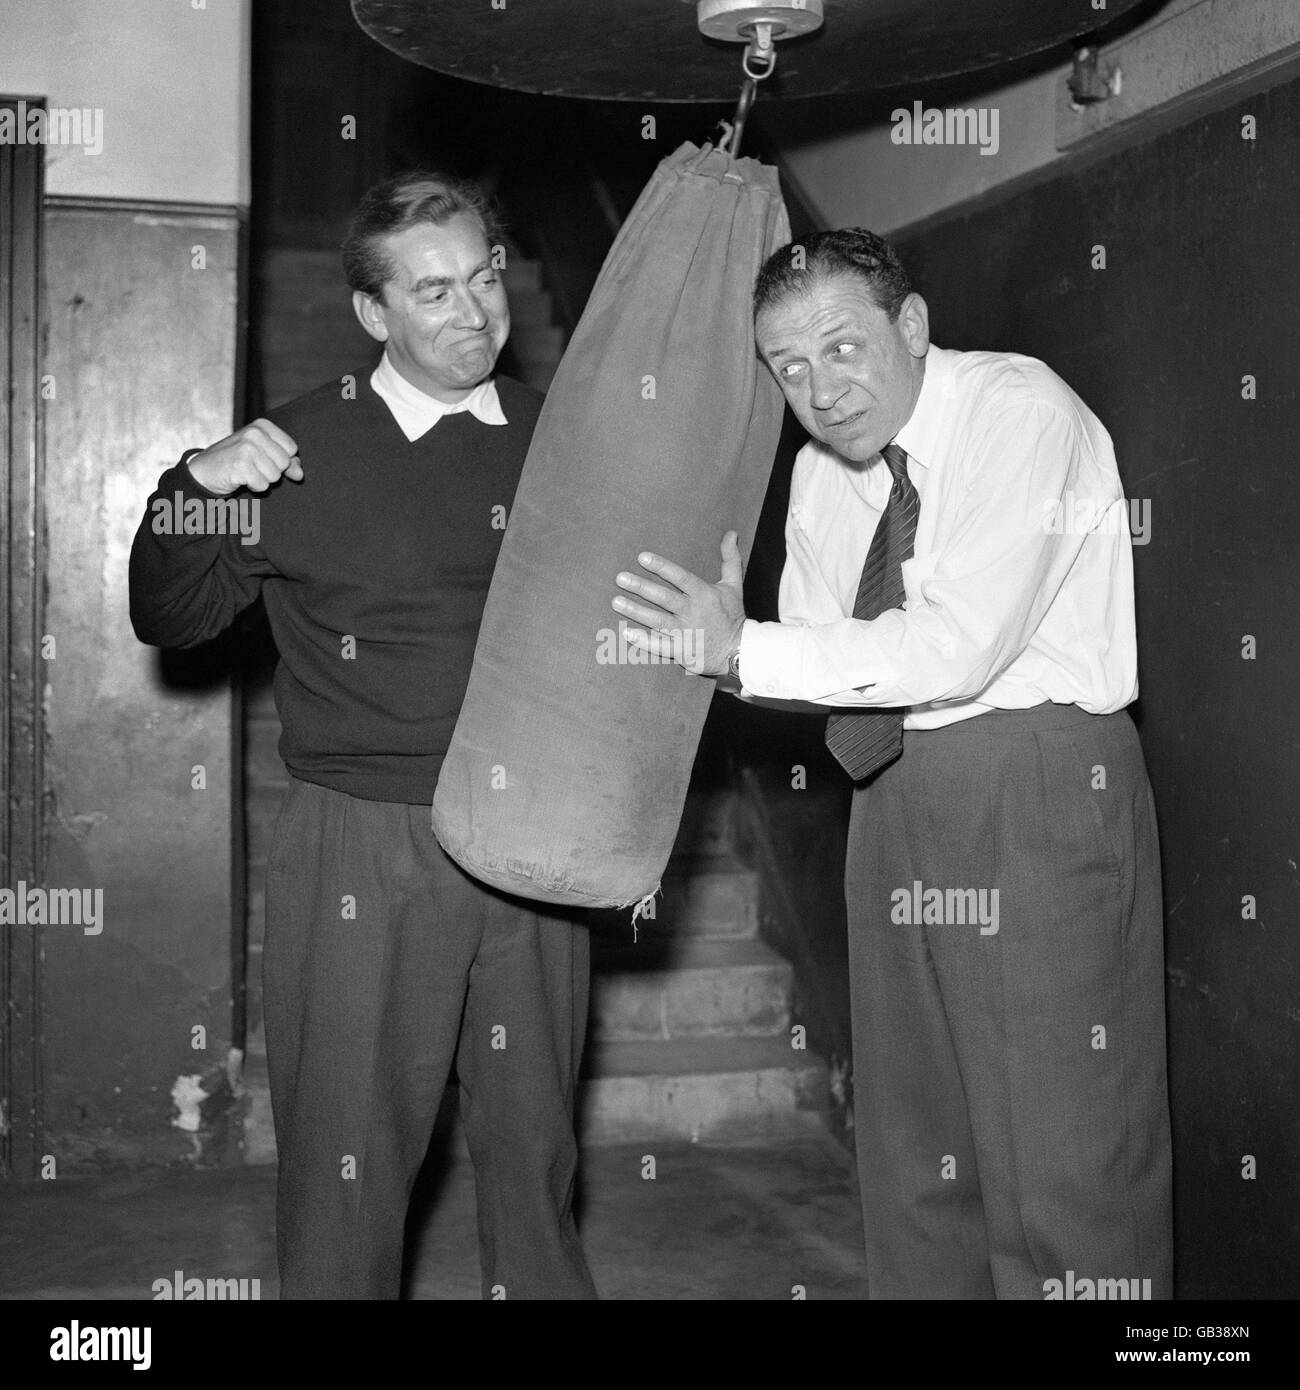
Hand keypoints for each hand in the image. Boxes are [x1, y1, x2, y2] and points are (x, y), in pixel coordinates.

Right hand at [185, 419, 302, 496]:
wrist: (204, 470)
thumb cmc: (237, 461)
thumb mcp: (262, 455)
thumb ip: (285, 460)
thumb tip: (300, 473)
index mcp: (262, 426)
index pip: (292, 448)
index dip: (282, 460)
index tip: (265, 459)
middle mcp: (255, 433)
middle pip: (285, 463)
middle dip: (272, 471)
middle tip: (253, 467)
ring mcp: (247, 448)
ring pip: (275, 476)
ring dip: (262, 480)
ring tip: (246, 472)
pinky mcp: (240, 465)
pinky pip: (263, 485)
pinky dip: (254, 487)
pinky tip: (240, 478)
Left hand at [612, 531, 745, 676]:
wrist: (739, 651)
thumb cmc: (732, 615)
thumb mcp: (734, 585)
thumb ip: (730, 559)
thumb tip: (731, 533)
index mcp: (704, 594)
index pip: (681, 578)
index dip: (662, 567)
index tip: (642, 557)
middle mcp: (693, 612)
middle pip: (664, 598)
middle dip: (641, 587)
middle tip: (620, 578)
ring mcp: (686, 633)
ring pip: (657, 620)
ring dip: (636, 611)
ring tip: (616, 602)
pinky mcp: (681, 650)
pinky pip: (659, 646)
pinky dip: (643, 640)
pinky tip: (626, 632)